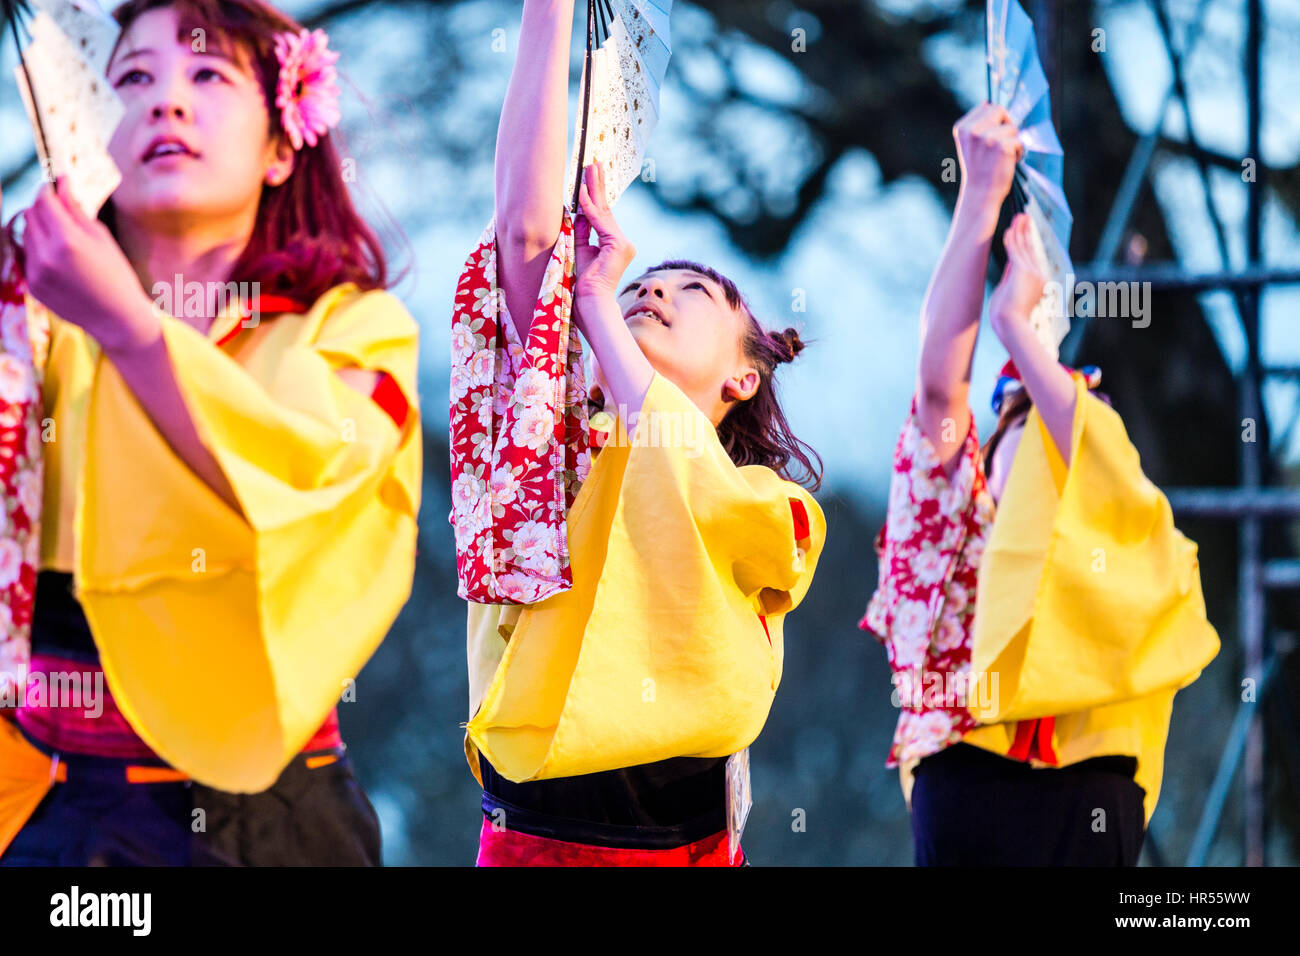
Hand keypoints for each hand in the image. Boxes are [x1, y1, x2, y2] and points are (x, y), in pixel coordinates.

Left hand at [21, 179, 158, 354]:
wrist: (117, 318)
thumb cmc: (117, 275)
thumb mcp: (102, 238)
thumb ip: (76, 209)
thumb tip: (62, 182)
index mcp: (67, 240)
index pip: (44, 201)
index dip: (48, 190)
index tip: (54, 187)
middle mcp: (46, 255)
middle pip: (30, 215)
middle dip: (43, 208)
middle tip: (60, 212)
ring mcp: (36, 272)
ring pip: (26, 234)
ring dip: (39, 229)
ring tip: (63, 239)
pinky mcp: (32, 285)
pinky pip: (27, 256)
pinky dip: (38, 250)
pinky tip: (60, 259)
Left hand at [573, 160, 635, 306]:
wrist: (589, 301)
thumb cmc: (582, 283)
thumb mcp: (579, 250)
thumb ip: (582, 231)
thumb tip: (579, 211)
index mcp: (613, 244)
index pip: (602, 216)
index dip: (595, 196)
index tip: (590, 177)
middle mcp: (622, 242)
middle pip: (606, 209)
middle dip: (598, 185)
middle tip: (594, 163)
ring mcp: (623, 243)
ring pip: (604, 212)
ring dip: (595, 188)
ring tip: (591, 167)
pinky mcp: (619, 245)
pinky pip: (599, 221)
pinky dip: (588, 206)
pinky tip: (581, 191)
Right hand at [953, 103, 1021, 216]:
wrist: (980, 194)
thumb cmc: (979, 169)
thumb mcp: (970, 143)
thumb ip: (978, 125)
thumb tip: (989, 103)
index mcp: (962, 127)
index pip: (987, 106)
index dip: (995, 120)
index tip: (992, 137)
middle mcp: (972, 130)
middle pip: (999, 110)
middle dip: (1006, 125)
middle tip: (1001, 144)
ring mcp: (987, 137)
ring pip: (1012, 127)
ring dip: (1012, 141)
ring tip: (1001, 157)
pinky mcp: (1002, 146)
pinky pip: (1019, 141)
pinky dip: (1018, 152)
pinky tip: (1007, 163)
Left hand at [988, 212, 1047, 346]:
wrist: (1012, 326)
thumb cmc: (1009, 318)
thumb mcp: (1011, 296)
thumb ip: (1011, 279)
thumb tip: (1010, 266)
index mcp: (1037, 282)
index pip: (1030, 257)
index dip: (1027, 243)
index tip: (1025, 232)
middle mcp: (1038, 275)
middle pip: (1031, 247)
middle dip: (1026, 231)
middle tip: (1025, 217)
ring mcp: (1032, 272)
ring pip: (1025, 246)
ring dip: (1021, 230)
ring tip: (1019, 217)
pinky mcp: (1022, 272)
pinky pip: (1016, 251)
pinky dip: (1013, 239)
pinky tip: (1009, 230)